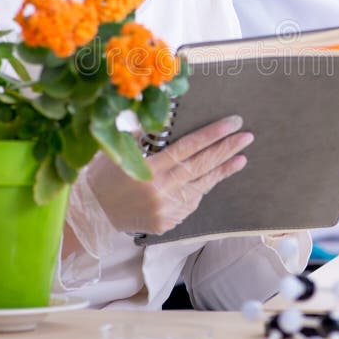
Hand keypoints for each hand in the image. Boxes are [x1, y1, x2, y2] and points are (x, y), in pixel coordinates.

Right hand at [88, 115, 252, 234]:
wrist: (92, 214)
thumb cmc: (104, 176)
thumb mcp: (119, 149)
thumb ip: (142, 133)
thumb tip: (162, 115)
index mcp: (150, 168)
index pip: (189, 147)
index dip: (212, 134)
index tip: (232, 123)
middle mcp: (162, 190)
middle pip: (201, 165)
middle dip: (226, 149)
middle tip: (247, 137)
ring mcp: (167, 209)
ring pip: (202, 186)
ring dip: (222, 170)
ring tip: (241, 158)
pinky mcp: (168, 222)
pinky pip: (191, 202)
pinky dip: (202, 188)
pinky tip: (213, 177)